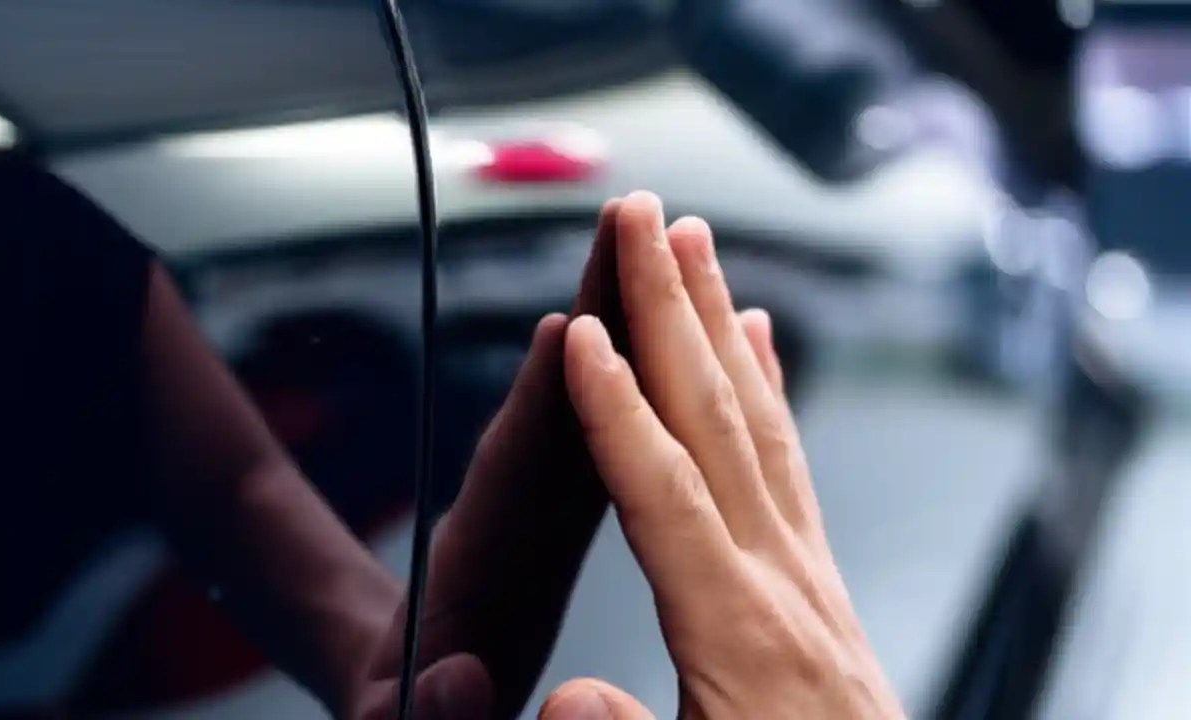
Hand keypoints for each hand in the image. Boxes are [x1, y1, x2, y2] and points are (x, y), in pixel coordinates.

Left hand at [350, 202, 628, 718]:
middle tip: (631, 222)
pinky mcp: (571, 511)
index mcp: (478, 560)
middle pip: (561, 397)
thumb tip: (458, 680)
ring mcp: (545, 502)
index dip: (541, 404)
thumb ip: (424, 709)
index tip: (562, 327)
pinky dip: (656, 382)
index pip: (513, 470)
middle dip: (597, 312)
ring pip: (602, 396)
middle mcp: (512, 508)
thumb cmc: (400, 709)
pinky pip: (625, 432)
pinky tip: (698, 346)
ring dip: (636, 322)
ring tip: (676, 250)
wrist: (399, 698)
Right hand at [540, 192, 903, 718]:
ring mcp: (804, 567)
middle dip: (672, 310)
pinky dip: (768, 385)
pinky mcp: (813, 572)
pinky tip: (756, 338)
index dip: (617, 411)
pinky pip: (786, 458)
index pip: (664, 493)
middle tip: (643, 220)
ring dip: (718, 322)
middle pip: (715, 419)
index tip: (582, 333)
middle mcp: (778, 577)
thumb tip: (560, 698)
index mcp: (733, 629)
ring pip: (756, 419)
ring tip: (694, 246)